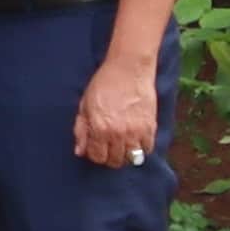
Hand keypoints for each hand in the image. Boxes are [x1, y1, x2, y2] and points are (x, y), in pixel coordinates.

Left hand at [74, 49, 164, 170]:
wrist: (129, 69)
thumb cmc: (104, 84)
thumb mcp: (85, 105)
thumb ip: (81, 129)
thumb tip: (80, 151)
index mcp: (99, 128)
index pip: (98, 157)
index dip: (96, 154)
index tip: (97, 148)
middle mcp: (118, 134)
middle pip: (115, 161)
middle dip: (110, 157)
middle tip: (109, 147)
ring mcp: (136, 132)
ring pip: (132, 158)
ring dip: (126, 154)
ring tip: (123, 144)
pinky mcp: (150, 127)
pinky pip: (147, 149)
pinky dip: (142, 148)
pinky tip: (136, 139)